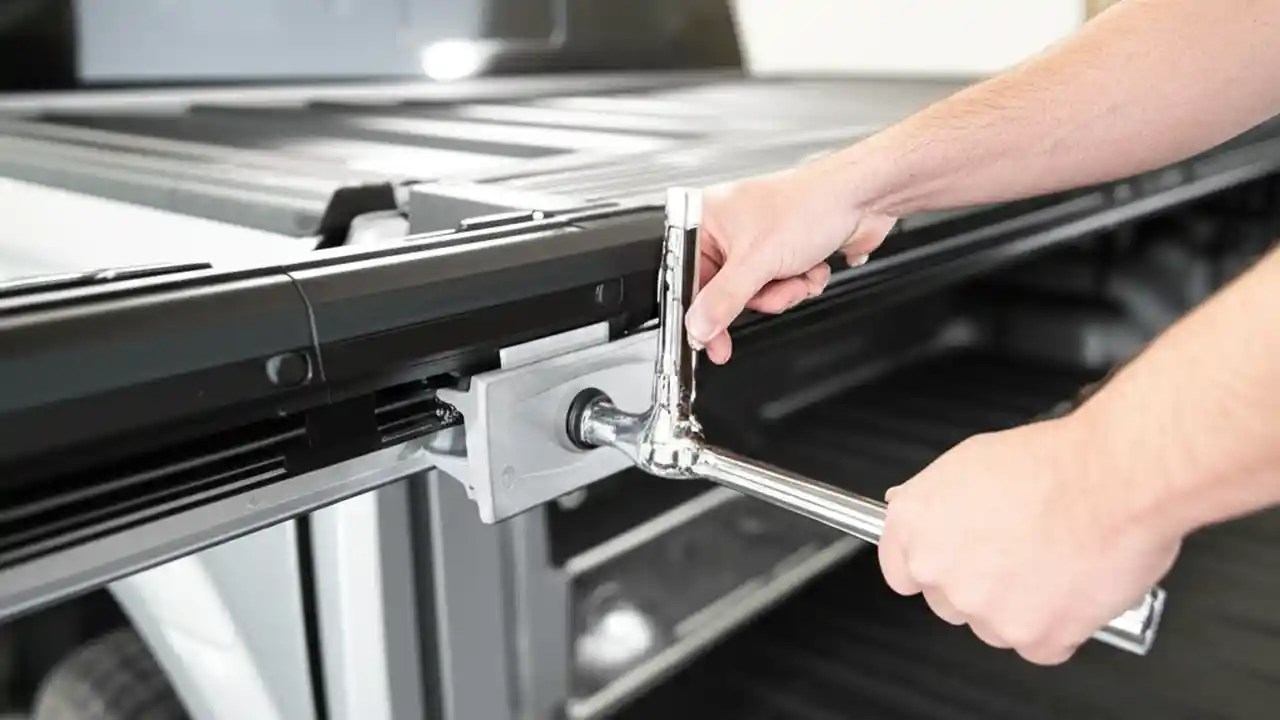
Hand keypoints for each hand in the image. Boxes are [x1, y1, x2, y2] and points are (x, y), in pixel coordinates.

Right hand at [687, 157, 897, 363]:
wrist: (860, 198)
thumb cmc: (810, 204)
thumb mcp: (757, 260)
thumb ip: (723, 299)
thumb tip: (698, 326)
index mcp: (705, 218)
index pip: (686, 275)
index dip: (698, 311)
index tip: (706, 338)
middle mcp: (727, 229)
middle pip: (723, 290)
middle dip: (758, 296)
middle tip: (772, 289)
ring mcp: (754, 242)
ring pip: (754, 294)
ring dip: (783, 291)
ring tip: (797, 273)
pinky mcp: (779, 252)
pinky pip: (776, 288)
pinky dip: (797, 284)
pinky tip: (809, 267)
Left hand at [878, 418, 1180, 664]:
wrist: (1114, 479)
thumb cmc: (1053, 463)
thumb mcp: (970, 461)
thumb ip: (936, 499)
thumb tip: (917, 511)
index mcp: (916, 526)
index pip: (902, 569)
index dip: (933, 565)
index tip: (951, 562)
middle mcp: (942, 572)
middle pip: (949, 601)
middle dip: (979, 584)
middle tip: (1018, 553)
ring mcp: (985, 611)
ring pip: (994, 626)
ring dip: (1019, 607)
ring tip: (1054, 562)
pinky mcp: (1034, 638)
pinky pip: (1039, 646)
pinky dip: (1059, 626)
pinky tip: (1072, 587)